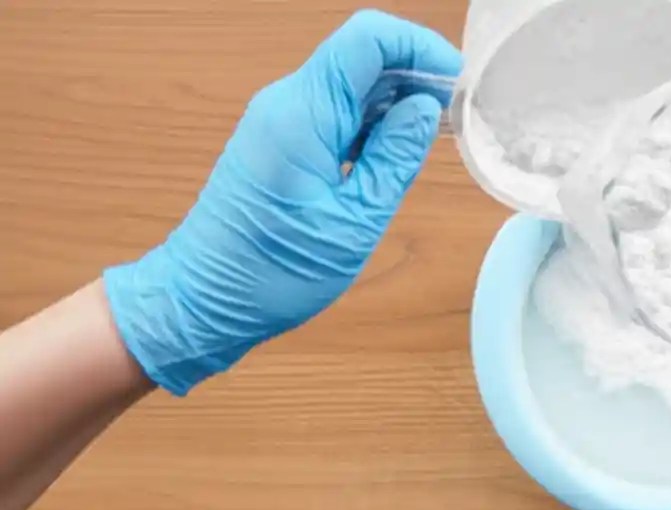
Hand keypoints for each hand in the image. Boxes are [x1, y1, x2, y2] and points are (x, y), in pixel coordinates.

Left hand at [103, 10, 461, 394]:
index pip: (366, 40)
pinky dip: (371, 121)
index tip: (455, 79)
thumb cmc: (273, 272)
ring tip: (434, 137)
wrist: (204, 298)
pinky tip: (396, 152)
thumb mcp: (354, 223)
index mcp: (302, 117)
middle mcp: (286, 103)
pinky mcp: (280, 139)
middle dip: (413, 73)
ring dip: (395, 99)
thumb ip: (394, 159)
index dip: (418, 47)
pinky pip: (334, 110)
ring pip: (349, 83)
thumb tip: (426, 109)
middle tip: (456, 114)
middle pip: (360, 56)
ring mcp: (280, 119)